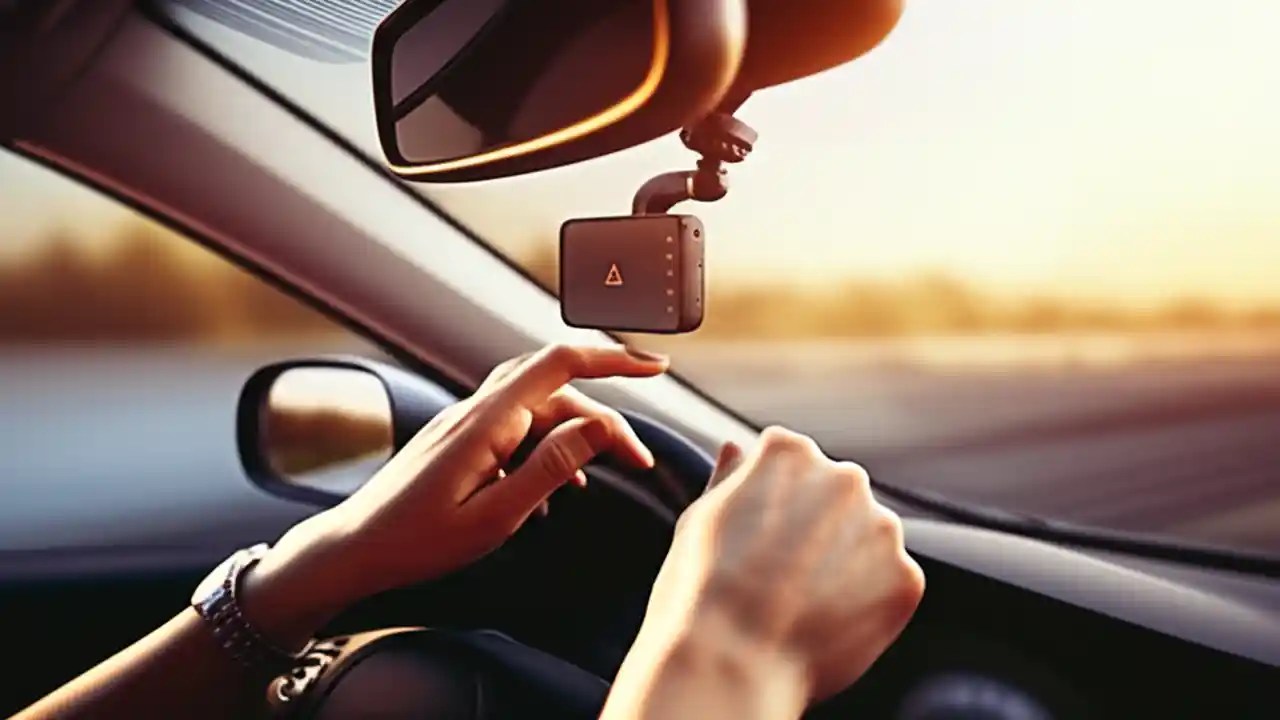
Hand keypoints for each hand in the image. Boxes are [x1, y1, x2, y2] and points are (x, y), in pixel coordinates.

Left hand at [241, 344, 667, 646]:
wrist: (354, 549)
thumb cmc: (418, 541)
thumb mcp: (496, 515)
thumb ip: (552, 468)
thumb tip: (601, 425)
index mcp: (488, 421)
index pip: (561, 364)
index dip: (612, 359)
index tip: (655, 370)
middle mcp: (477, 411)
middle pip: (557, 389)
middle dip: (604, 417)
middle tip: (638, 461)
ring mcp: (466, 424)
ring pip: (537, 412)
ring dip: (575, 438)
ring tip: (599, 483)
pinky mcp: (459, 443)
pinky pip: (516, 432)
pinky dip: (545, 452)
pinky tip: (555, 494)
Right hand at [607, 427, 923, 717]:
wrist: (730, 661)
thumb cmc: (701, 589)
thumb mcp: (702, 518)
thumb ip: (730, 478)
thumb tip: (737, 448)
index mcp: (790, 452)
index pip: (791, 463)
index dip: (770, 506)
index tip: (754, 539)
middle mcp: (844, 477)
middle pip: (837, 496)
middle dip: (817, 527)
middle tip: (781, 576)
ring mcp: (882, 527)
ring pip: (868, 539)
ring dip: (847, 563)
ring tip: (803, 605)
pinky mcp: (906, 578)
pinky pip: (889, 584)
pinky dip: (867, 603)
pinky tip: (826, 624)